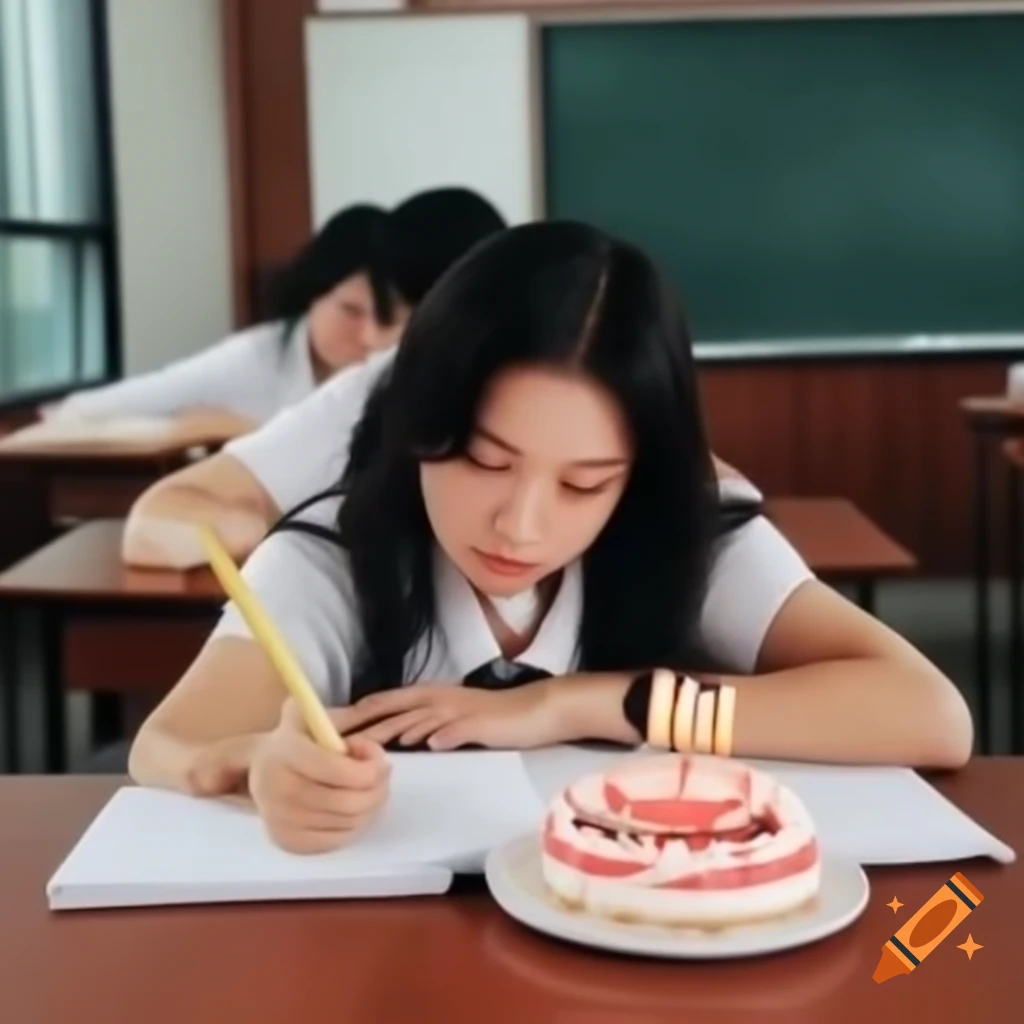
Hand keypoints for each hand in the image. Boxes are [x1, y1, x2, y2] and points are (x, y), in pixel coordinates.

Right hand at [248, 699, 389, 853]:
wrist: (259, 769)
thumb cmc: (296, 739)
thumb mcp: (311, 716)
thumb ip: (343, 725)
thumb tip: (370, 750)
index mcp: (287, 753)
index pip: (342, 772)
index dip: (371, 765)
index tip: (375, 752)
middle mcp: (280, 791)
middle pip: (351, 802)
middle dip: (378, 787)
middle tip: (383, 773)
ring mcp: (282, 822)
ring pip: (350, 823)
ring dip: (372, 804)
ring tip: (368, 786)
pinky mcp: (289, 842)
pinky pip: (340, 839)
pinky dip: (356, 823)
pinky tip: (354, 805)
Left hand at [335, 680, 569, 750]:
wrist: (534, 711)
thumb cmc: (491, 718)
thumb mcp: (452, 719)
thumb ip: (425, 725)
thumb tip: (397, 737)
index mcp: (430, 696)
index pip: (385, 702)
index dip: (357, 714)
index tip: (328, 728)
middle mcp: (439, 699)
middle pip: (394, 710)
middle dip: (362, 725)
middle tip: (332, 741)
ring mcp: (458, 710)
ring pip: (418, 719)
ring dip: (392, 731)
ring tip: (366, 748)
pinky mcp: (479, 723)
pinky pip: (456, 729)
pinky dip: (440, 735)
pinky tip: (427, 745)